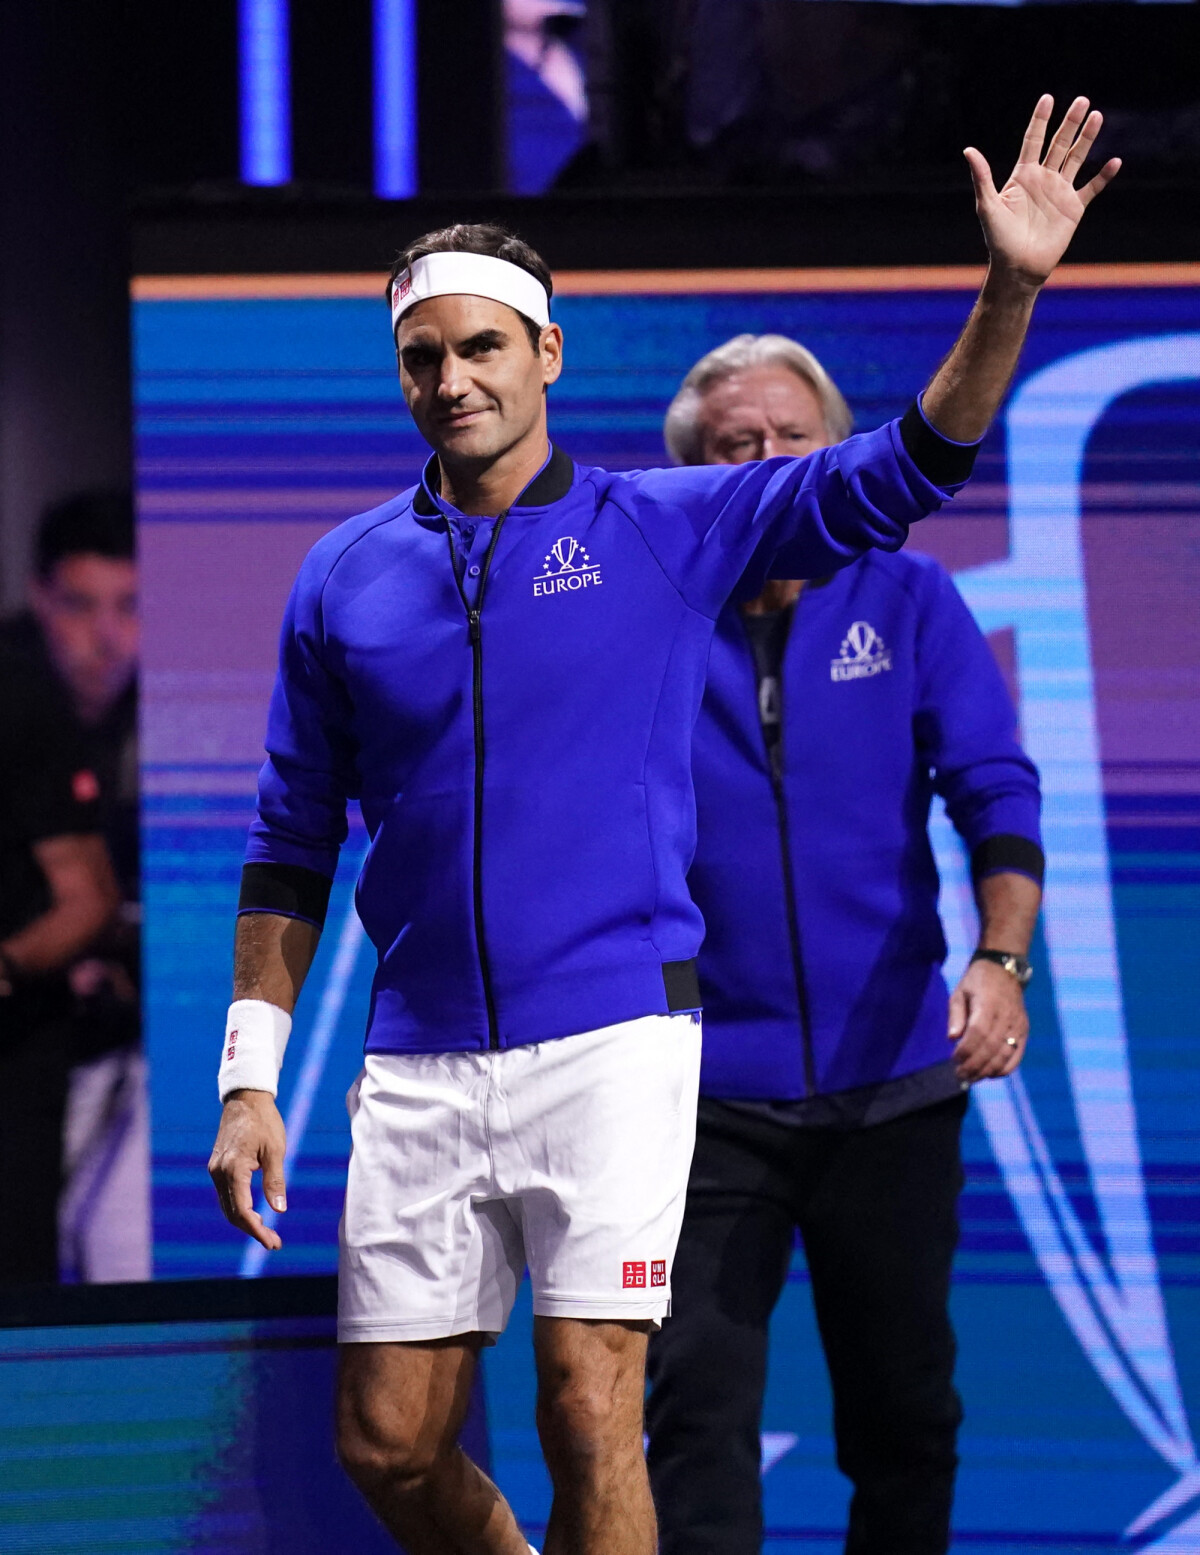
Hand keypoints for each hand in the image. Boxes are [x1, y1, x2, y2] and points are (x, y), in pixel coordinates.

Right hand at [208, 1090, 287, 1249]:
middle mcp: (219, 1172)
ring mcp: (215, 1170)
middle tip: (273, 1241)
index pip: (242, 1211)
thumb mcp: (276, 1150)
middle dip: (252, 1230)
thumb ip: (275, 1181)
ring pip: (227, 1205)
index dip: (257, 1231)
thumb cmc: (264, 1122)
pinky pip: (225, 1194)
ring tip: (266, 1231)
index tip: (272, 1242)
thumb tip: (279, 1211)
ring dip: (245, 1221)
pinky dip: (238, 1208)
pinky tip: (253, 1213)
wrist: (245, 1099)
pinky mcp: (217, 1166)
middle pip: (232, 1213)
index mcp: (233, 1169)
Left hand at [948, 958, 1028, 1081]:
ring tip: (972, 1078)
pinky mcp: (1024, 1030)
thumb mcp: (960, 992)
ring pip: (1005, 1054)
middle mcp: (1006, 1016)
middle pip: (991, 1047)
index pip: (978, 1033)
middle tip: (961, 1076)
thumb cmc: (977, 981)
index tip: (954, 1060)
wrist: (1004, 970)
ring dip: (987, 1070)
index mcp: (988, 1005)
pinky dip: (1005, 1068)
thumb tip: (952, 1039)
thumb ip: (956, 1015)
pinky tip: (991, 1074)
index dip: (966, 1050)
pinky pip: (1017, 1055)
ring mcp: (1018, 1024)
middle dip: (975, 1065)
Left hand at [965, 95, 1121, 289]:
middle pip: (1059, 144)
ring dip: (1087, 139)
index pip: (1033, 140)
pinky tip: (1115, 162)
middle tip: (1082, 100)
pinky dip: (1104, 176)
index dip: (1040, 120)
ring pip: (1077, 158)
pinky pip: (1092, 188)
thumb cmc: (999, 240)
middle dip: (1070, 123)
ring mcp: (1060, 192)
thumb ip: (982, 177)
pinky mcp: (1073, 208)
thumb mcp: (987, 206)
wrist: (1018, 267)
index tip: (1047, 99)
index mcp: (1023, 175)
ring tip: (1097, 116)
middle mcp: (1043, 179)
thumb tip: (968, 150)